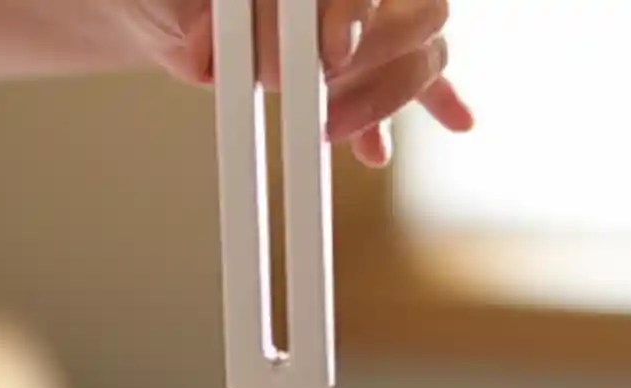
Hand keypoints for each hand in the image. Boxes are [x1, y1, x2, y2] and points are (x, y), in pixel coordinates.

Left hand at [118, 0, 474, 166]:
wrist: (172, 14)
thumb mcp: (174, 6)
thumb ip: (199, 21)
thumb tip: (209, 58)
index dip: (356, 9)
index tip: (331, 54)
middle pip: (421, 7)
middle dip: (378, 54)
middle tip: (324, 94)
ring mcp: (377, 12)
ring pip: (427, 47)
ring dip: (389, 95)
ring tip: (331, 132)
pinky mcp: (375, 53)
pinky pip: (424, 73)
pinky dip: (437, 99)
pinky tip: (457, 122)